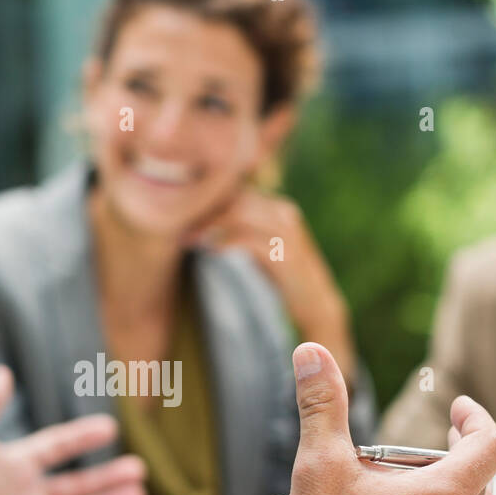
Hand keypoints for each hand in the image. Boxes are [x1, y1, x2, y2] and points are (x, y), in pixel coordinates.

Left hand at [186, 189, 355, 380]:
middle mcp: (284, 212)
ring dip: (210, 224)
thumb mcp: (264, 248)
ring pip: (241, 213)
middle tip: (179, 222)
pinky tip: (209, 249)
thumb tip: (211, 224)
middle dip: (206, 209)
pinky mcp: (285, 252)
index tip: (183, 211)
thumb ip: (244, 231)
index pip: (239, 191)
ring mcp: (287, 231)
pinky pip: (248, 239)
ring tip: (188, 237)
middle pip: (237, 197)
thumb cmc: (285, 277)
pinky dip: (225, 242)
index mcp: (279, 208)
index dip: (210, 199)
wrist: (317, 303)